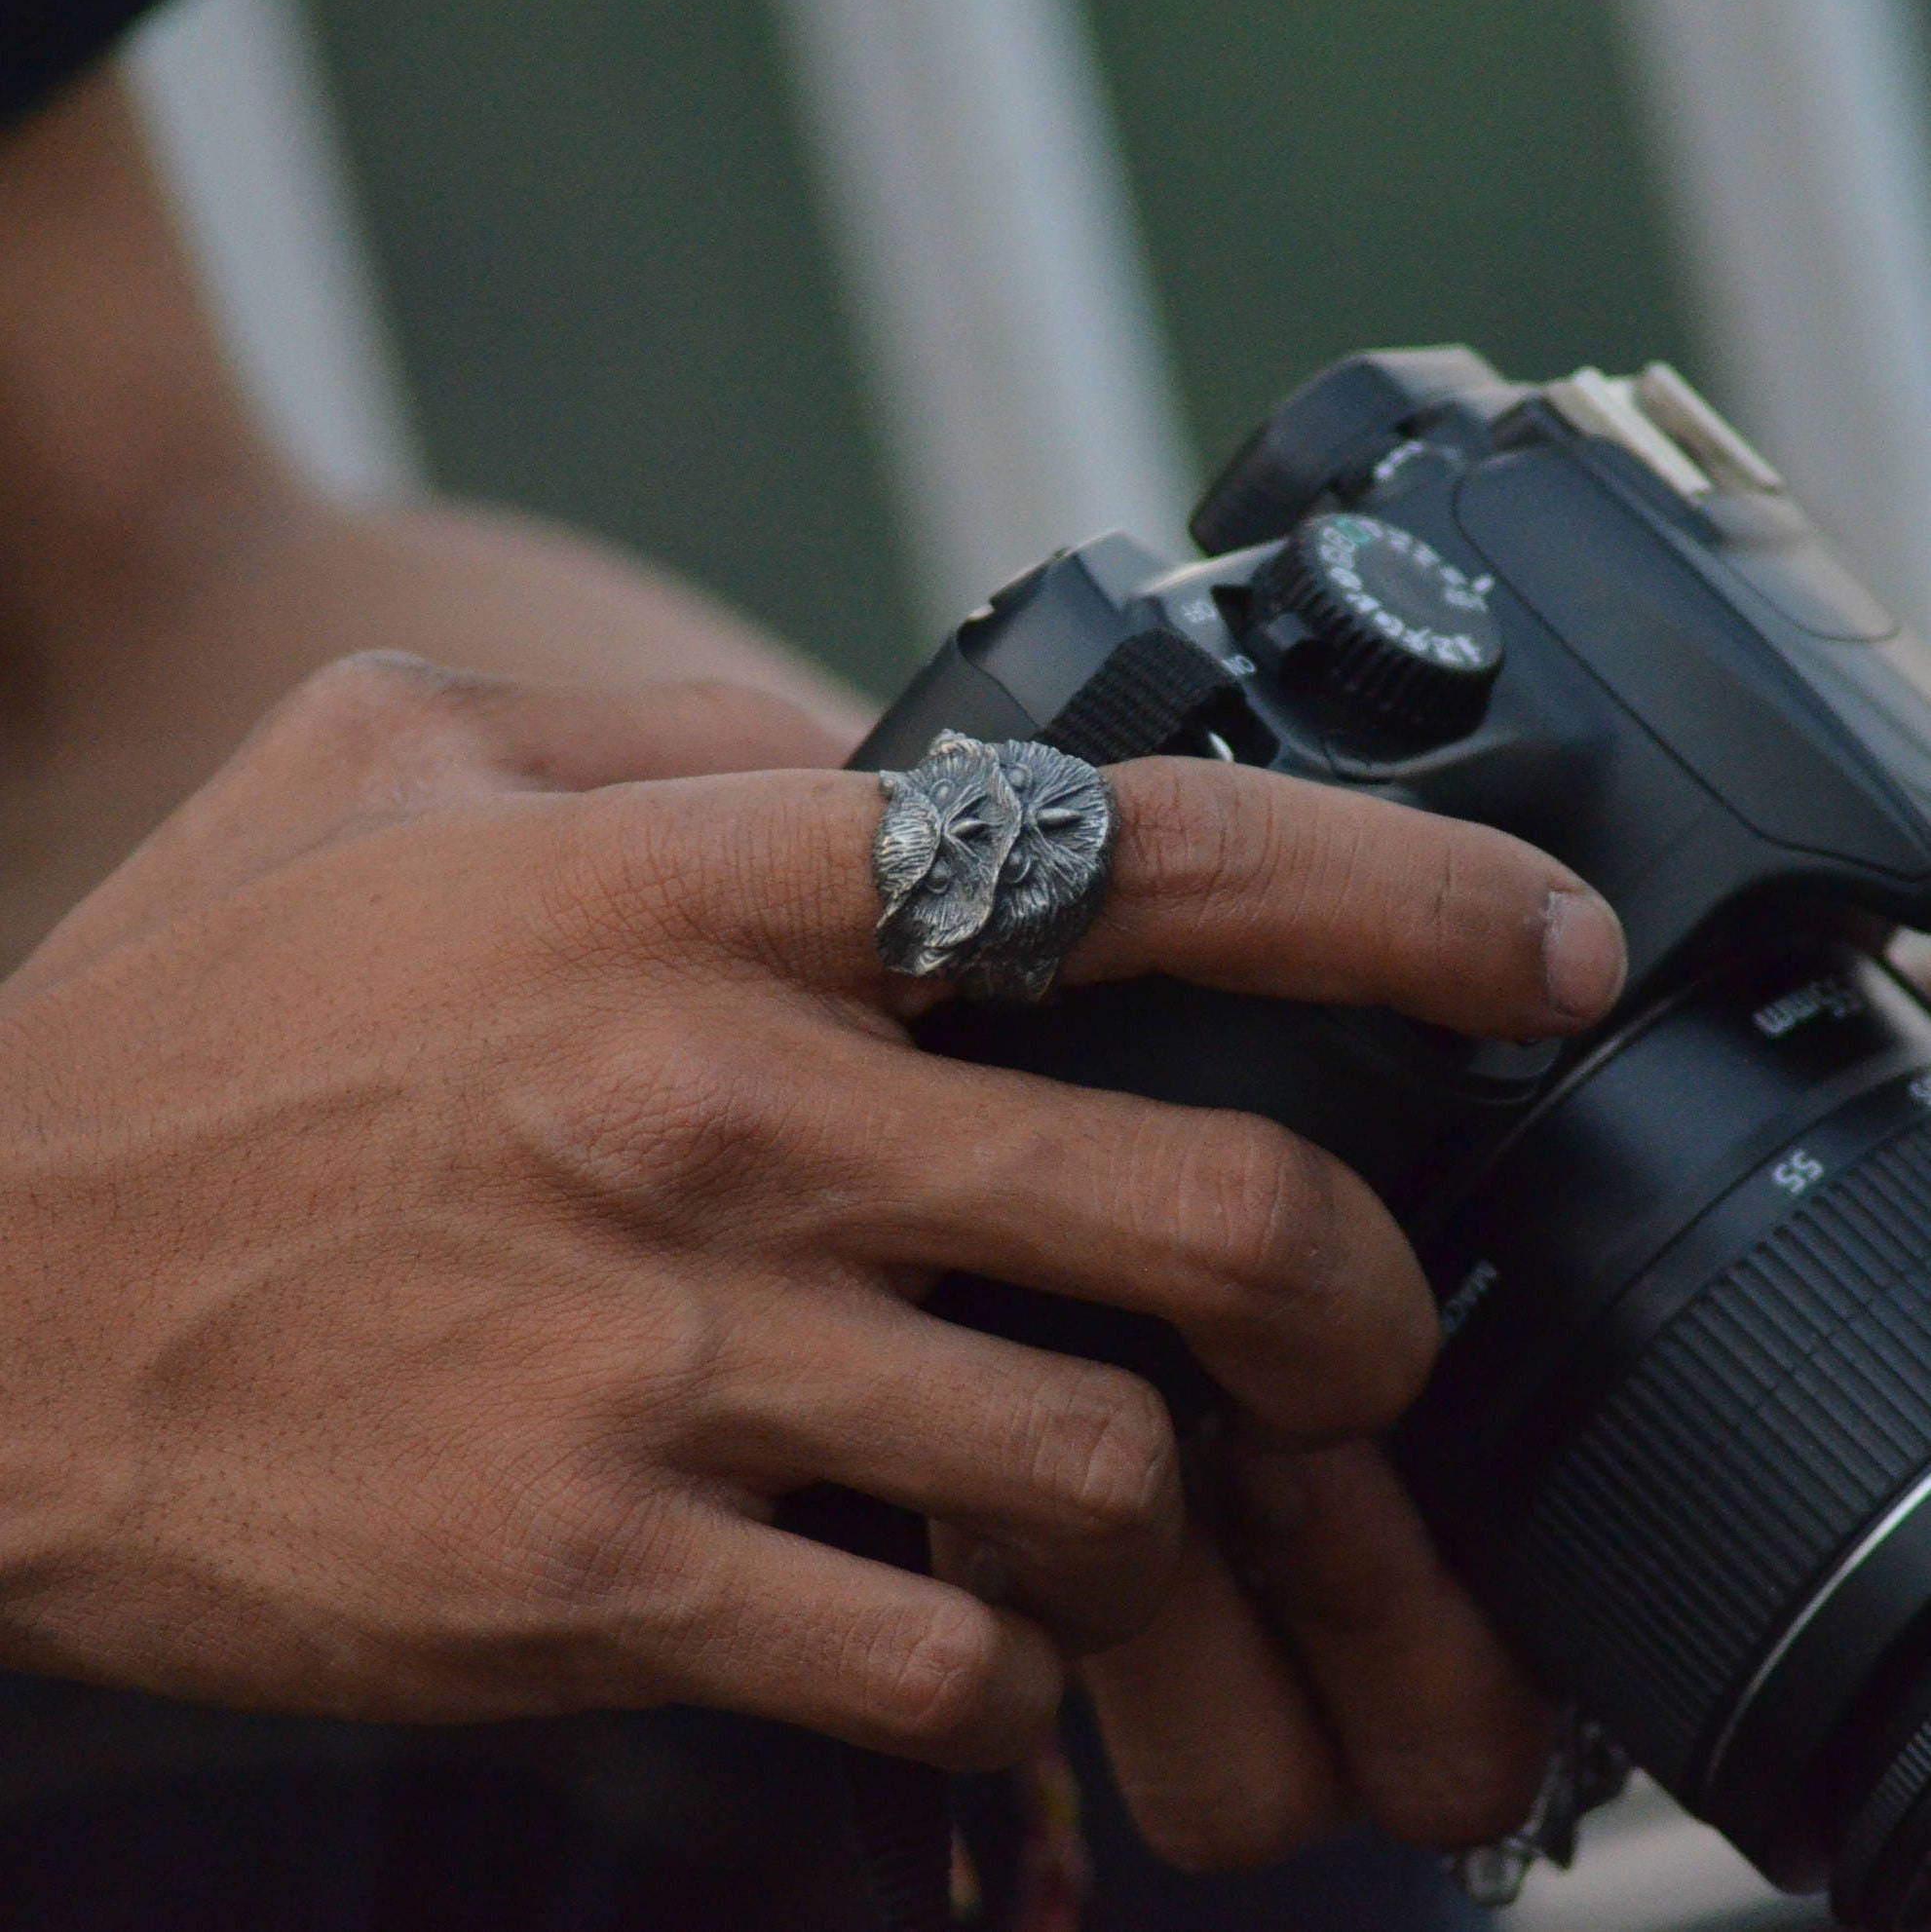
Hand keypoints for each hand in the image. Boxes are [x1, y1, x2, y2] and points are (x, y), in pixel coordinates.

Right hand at [0, 653, 1620, 1777]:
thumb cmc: (183, 1025)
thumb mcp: (391, 761)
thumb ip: (665, 729)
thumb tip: (876, 743)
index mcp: (686, 895)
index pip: (1128, 863)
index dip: (1383, 901)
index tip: (1528, 946)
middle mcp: (716, 1119)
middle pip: (1197, 1211)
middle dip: (1351, 1289)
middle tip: (1364, 1318)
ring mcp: (672, 1369)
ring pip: (1099, 1470)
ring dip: (1166, 1492)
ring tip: (1124, 1480)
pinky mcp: (607, 1578)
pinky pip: (942, 1658)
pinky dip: (1009, 1654)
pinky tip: (961, 1615)